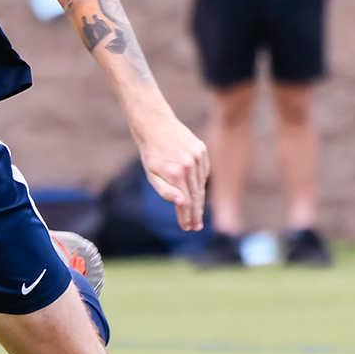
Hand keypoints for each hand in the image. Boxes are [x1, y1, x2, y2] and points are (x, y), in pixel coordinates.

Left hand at [137, 115, 210, 232]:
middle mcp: (189, 166)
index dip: (186, 217)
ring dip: (199, 200)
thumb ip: (164, 190)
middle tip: (196, 226)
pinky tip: (196, 191)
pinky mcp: (202, 150)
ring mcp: (198, 157)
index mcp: (175, 174)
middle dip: (195, 214)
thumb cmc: (151, 153)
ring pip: (201, 184)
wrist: (156, 125)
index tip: (187, 228)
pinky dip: (200, 182)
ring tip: (197, 214)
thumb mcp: (151, 174)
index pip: (185, 202)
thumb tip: (181, 203)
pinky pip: (204, 172)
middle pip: (196, 196)